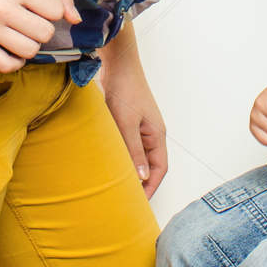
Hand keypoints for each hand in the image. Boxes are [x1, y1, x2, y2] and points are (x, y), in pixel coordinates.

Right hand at [0, 0, 78, 72]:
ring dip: (31, 45)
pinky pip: (7, 66)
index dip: (53, 9)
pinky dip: (16, 61)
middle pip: (45, 33)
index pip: (55, 10)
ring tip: (22, 35)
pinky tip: (13, 49)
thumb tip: (75, 19)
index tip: (42, 5)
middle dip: (43, 29)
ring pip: (29, 51)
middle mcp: (1, 8)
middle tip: (32, 21)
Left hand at [100, 32, 166, 196]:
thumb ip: (133, 149)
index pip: (159, 169)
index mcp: (156, 135)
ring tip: (115, 186)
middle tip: (124, 200)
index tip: (139, 204)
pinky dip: (120, 156)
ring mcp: (139, 127)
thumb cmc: (125, 90)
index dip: (151, 188)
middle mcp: (151, 133)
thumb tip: (140, 177)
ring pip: (137, 156)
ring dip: (129, 170)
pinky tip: (107, 163)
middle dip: (140, 183)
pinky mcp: (127, 121)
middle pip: (149, 165)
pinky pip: (127, 145)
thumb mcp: (126, 123)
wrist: (117, 63)